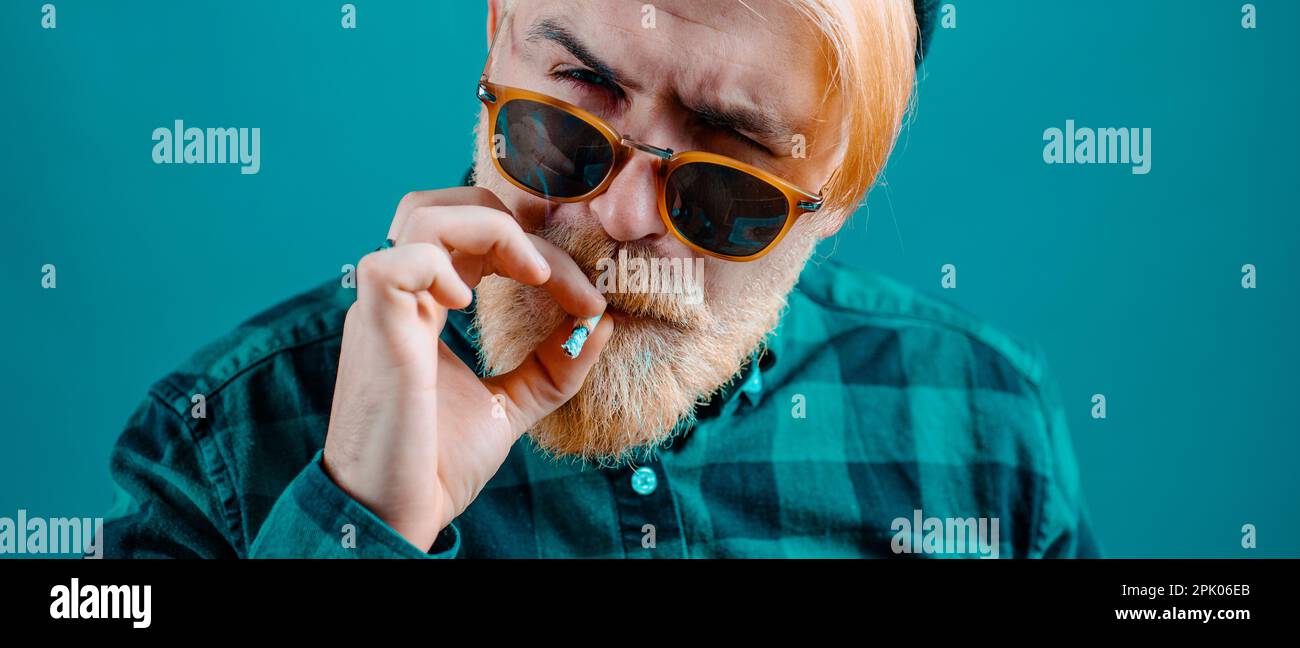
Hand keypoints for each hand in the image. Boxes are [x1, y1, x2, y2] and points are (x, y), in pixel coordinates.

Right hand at [322, 187, 609, 551]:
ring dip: (493, 231)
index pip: (476, 236)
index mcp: (427, 306)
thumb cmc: (436, 462)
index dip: (536, 250)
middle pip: (450, 205)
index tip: (586, 300)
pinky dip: (439, 264)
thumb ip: (553, 365)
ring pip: (423, 214)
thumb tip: (602, 323)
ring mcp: (384, 308)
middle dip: (520, 229)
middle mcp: (404, 297)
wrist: (394, 512)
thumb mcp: (512, 405)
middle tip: (564, 282)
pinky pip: (393, 262)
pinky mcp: (374, 329)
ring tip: (533, 274)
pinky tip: (468, 303)